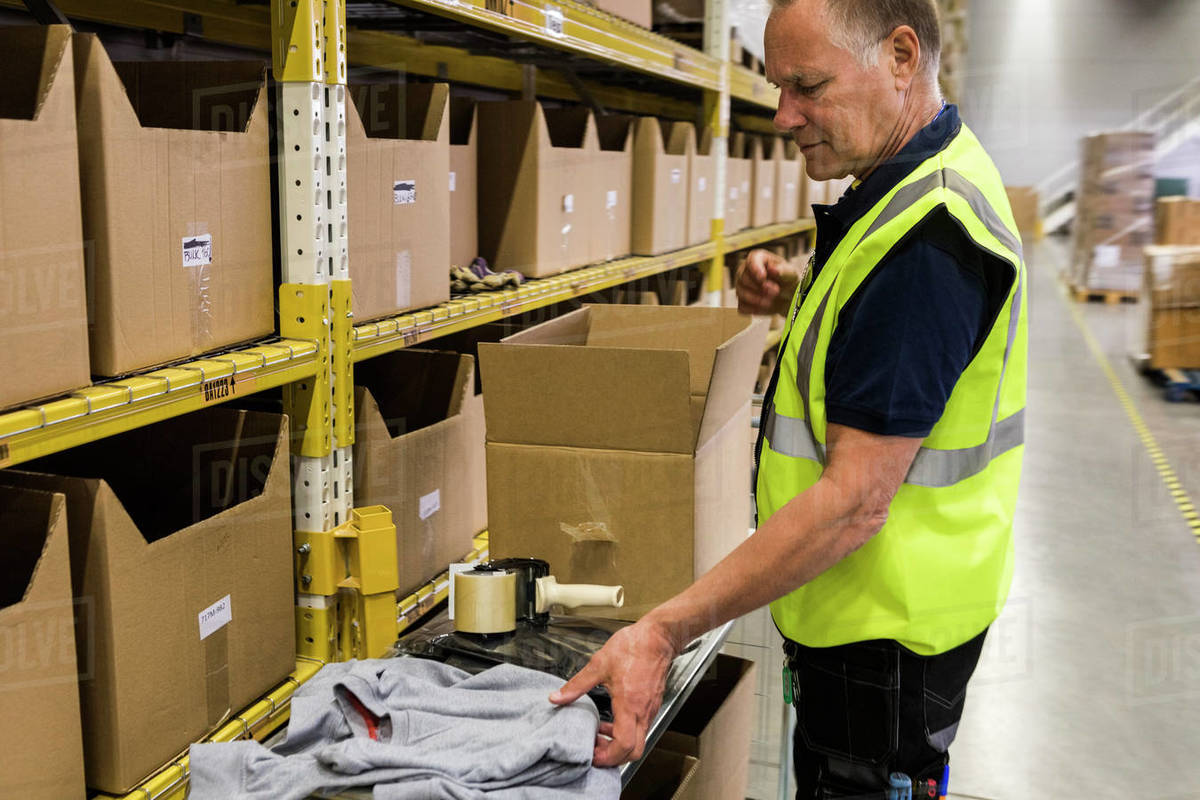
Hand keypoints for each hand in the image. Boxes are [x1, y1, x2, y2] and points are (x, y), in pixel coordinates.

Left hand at [549, 618, 679, 766]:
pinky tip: (611, 720)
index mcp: (629, 705)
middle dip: (613, 757)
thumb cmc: (634, 647)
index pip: (624, 746)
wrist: (658, 637)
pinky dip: (625, 732)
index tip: (591, 753)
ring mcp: (650, 710)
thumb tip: (557, 697)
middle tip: (595, 749)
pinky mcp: (652, 705)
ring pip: (638, 741)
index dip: (607, 756)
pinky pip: (640, 728)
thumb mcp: (599, 665)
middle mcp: (642, 712)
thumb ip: (577, 684)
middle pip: (633, 752)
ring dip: (618, 744)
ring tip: (599, 734)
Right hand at [735, 249, 800, 316]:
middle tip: (775, 291)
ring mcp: (742, 286)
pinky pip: (742, 306)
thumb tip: (772, 269)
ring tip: (770, 302)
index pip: (751, 260)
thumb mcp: (791, 274)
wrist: (788, 297)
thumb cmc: (788, 280)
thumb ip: (783, 271)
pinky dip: (753, 309)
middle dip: (759, 287)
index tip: (762, 278)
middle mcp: (746, 270)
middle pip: (743, 278)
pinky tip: (764, 307)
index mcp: (758, 258)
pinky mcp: (742, 301)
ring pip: (740, 293)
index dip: (755, 269)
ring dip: (755, 299)